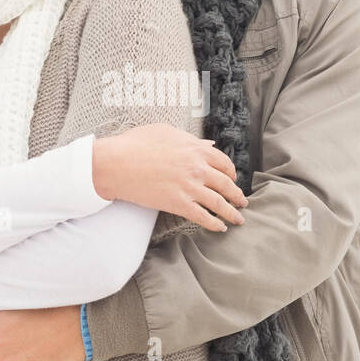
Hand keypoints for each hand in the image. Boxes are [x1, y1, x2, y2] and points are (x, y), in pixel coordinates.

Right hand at [93, 123, 248, 231]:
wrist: (117, 163)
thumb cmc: (136, 144)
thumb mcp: (166, 132)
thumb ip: (191, 140)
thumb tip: (208, 145)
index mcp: (196, 150)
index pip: (224, 163)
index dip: (231, 174)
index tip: (232, 180)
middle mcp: (198, 169)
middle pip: (226, 185)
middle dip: (237, 195)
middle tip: (242, 201)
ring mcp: (189, 187)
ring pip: (219, 203)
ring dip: (232, 213)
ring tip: (238, 219)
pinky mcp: (178, 204)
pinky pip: (202, 217)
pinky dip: (214, 224)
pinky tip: (220, 228)